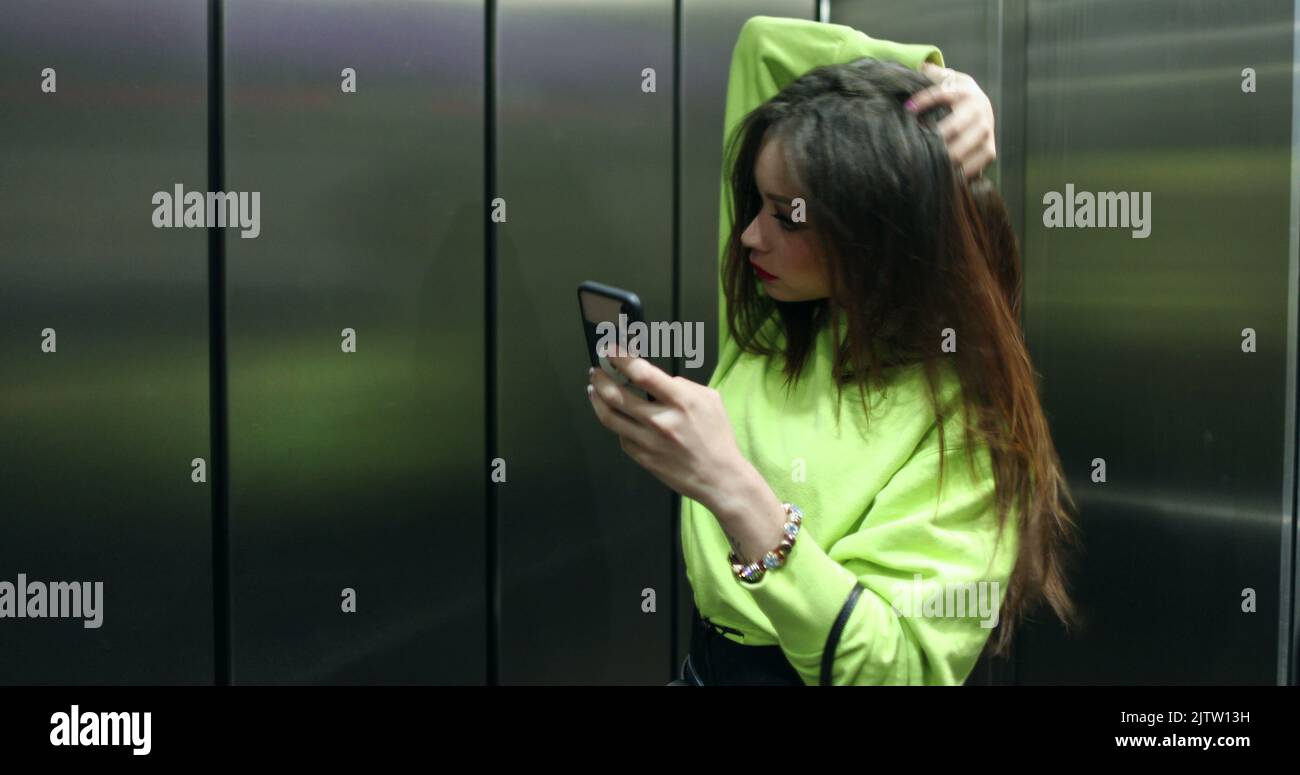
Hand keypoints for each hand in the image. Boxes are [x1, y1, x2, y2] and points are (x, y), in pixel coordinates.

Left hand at [586, 349, 748, 514]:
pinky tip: (614, 414)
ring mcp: (648, 442)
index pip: (642, 374)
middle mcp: (661, 421)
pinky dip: (615, 422)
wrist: (718, 477)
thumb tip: (657, 380)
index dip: (621, 359)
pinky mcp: (642, 457)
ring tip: (594, 388)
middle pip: (616, 395)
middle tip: (596, 369)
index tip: (611, 350)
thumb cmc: (716, 436)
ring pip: (609, 416)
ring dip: (597, 398)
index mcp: (681, 401)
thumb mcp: (710, 400)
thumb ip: (682, 385)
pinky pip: (620, 436)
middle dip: (601, 378)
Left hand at [906, 62, 995, 177]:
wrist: (978, 106)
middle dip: (932, 139)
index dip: (925, 100)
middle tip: (913, 147)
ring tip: (922, 164)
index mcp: (965, 90)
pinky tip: (941, 175)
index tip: (908, 108)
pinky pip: (973, 165)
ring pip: (962, 149)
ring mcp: (987, 130)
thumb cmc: (953, 94)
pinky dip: (957, 173)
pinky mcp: (990, 150)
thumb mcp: (944, 78)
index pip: (943, 93)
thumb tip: (919, 65)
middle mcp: (980, 109)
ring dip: (941, 158)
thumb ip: (931, 73)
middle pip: (953, 128)